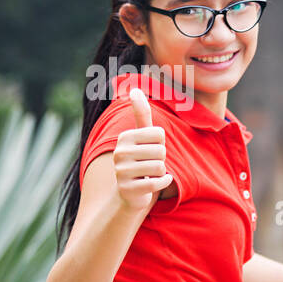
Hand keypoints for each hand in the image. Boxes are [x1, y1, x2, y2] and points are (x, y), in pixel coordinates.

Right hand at [113, 88, 175, 212]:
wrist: (131, 192)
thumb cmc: (141, 160)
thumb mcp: (142, 137)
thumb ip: (141, 114)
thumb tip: (135, 89)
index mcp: (125, 137)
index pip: (159, 134)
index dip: (161, 144)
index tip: (150, 151)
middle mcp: (119, 152)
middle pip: (161, 151)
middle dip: (162, 159)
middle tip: (150, 165)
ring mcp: (121, 172)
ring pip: (159, 167)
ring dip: (161, 173)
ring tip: (150, 174)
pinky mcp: (127, 189)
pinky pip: (156, 183)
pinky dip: (162, 184)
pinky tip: (156, 183)